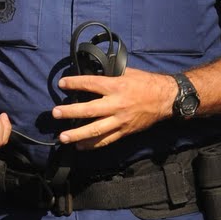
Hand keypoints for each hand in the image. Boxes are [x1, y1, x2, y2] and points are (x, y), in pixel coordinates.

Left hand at [52, 68, 174, 149]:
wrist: (165, 99)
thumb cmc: (146, 83)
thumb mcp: (127, 73)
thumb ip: (109, 75)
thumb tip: (91, 73)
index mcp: (116, 86)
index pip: (91, 84)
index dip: (75, 83)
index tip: (62, 84)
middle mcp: (117, 104)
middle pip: (89, 110)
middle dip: (70, 112)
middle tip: (55, 113)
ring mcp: (120, 120)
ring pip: (96, 130)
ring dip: (78, 134)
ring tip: (63, 137)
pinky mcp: (124, 131)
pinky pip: (106, 140)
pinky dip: (92, 145)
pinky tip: (80, 146)